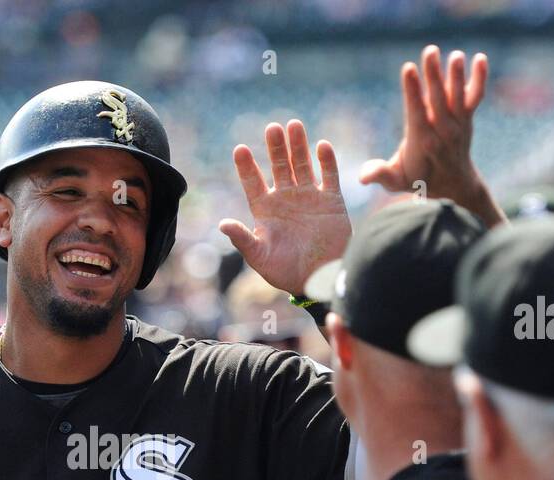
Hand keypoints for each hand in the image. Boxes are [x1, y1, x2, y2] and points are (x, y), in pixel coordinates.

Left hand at [219, 119, 351, 296]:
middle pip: (279, 166)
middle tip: (272, 128)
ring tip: (294, 125)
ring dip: (298, 146)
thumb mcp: (260, 257)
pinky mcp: (331, 200)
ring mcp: (309, 196)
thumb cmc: (286, 272)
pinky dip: (327, 161)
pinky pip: (329, 175)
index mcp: (265, 210)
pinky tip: (322, 145)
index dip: (246, 166)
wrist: (319, 280)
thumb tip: (222, 224)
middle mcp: (286, 198)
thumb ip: (243, 239)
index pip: (253, 182)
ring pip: (302, 164)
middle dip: (275, 148)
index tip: (239, 149)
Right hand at [359, 46, 502, 224]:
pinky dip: (480, 78)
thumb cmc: (418, 180)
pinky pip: (476, 96)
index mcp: (423, 143)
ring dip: (457, 75)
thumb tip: (362, 176)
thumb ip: (380, 174)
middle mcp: (443, 132)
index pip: (417, 113)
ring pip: (459, 96)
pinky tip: (480, 58)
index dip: (413, 91)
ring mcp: (458, 123)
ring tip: (456, 55)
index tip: (409, 69)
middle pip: (439, 100)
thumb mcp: (396, 181)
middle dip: (434, 75)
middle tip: (430, 51)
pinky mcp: (467, 117)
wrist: (453, 184)